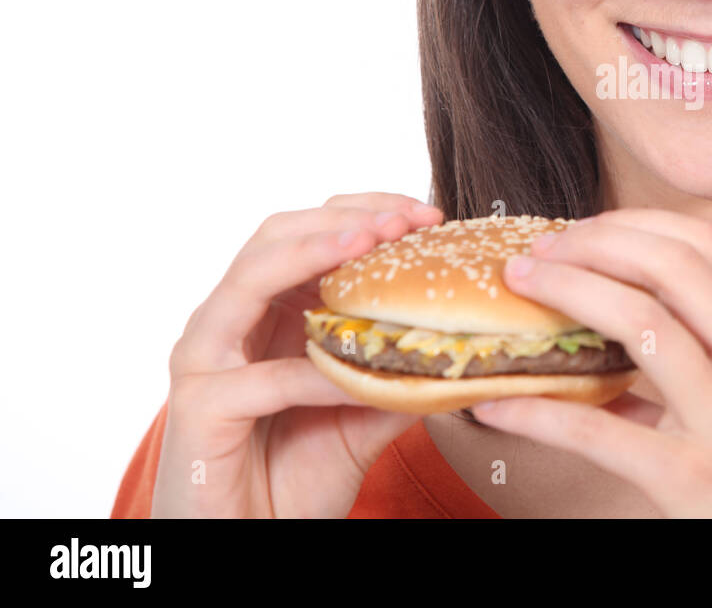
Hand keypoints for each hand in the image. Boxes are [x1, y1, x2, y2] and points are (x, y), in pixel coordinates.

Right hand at [152, 191, 443, 516]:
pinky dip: (315, 373)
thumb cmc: (298, 472)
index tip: (426, 213)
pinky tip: (360, 376)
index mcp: (266, 308)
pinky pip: (261, 378)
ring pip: (250, 279)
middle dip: (346, 218)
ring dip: (315, 253)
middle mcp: (227, 319)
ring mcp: (204, 359)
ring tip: (371, 246)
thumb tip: (470, 339)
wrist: (253, 544)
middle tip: (405, 220)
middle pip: (276, 234)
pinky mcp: (197, 408)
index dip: (367, 211)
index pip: (310, 230)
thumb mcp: (367, 412)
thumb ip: (403, 370)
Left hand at [471, 209, 711, 516]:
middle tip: (541, 251)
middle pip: (672, 265)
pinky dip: (536, 412)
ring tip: (520, 287)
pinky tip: (495, 405)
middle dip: (593, 244)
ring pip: (641, 323)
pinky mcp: (691, 479)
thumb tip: (618, 314)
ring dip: (566, 291)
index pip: (706, 246)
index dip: (634, 223)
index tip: (585, 229)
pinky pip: (598, 432)